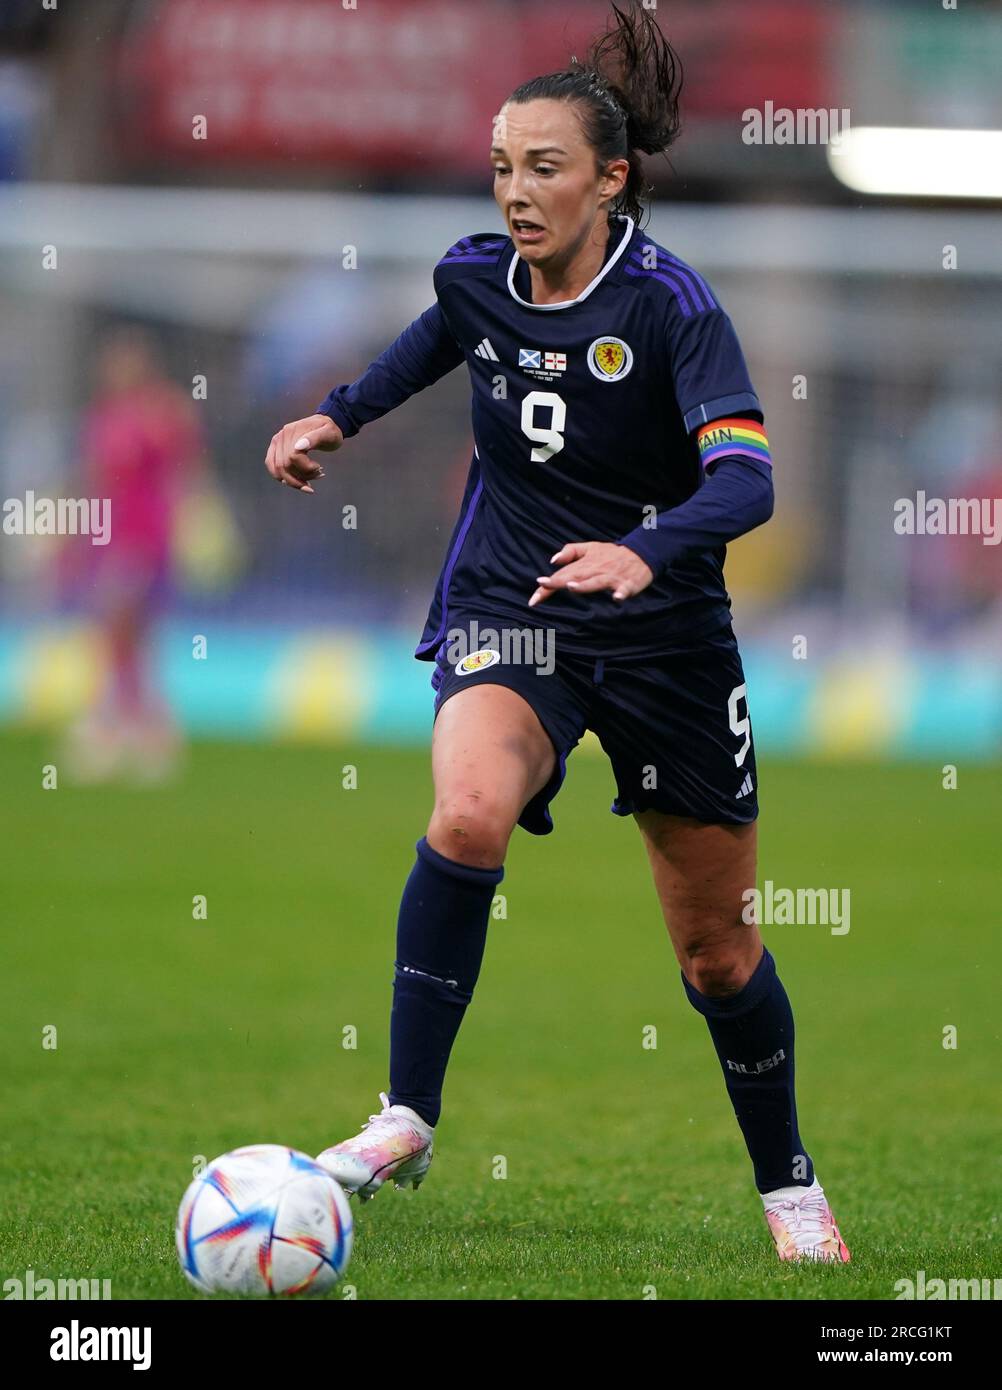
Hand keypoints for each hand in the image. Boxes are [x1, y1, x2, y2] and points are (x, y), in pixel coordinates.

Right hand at [264, 413, 343, 492]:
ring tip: (310, 480)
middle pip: (284, 466)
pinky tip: (298, 481)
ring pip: (278, 470)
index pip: (293, 457)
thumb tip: (299, 447)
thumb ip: (315, 438)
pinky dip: (285, 478)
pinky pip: (272, 466)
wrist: (326, 424)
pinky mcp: (276, 449)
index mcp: (292, 432)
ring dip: (294, 481)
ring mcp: (276, 443)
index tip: (320, 468)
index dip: (305, 468)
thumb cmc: (330, 430)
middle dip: (301, 477)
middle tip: (318, 475)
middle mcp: (281, 437)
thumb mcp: (329, 433)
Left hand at [528, 541, 654, 606]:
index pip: (563, 575)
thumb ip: (570, 551)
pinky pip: (624, 590)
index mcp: (585, 564)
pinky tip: (617, 598)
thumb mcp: (591, 547)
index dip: (548, 584)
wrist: (642, 553)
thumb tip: (552, 560)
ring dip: (585, 585)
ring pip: (596, 582)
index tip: (534, 596)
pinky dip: (621, 594)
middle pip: (575, 577)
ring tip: (572, 587)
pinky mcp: (627, 584)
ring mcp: (612, 577)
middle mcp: (596, 570)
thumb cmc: (612, 554)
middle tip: (543, 586)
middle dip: (558, 582)